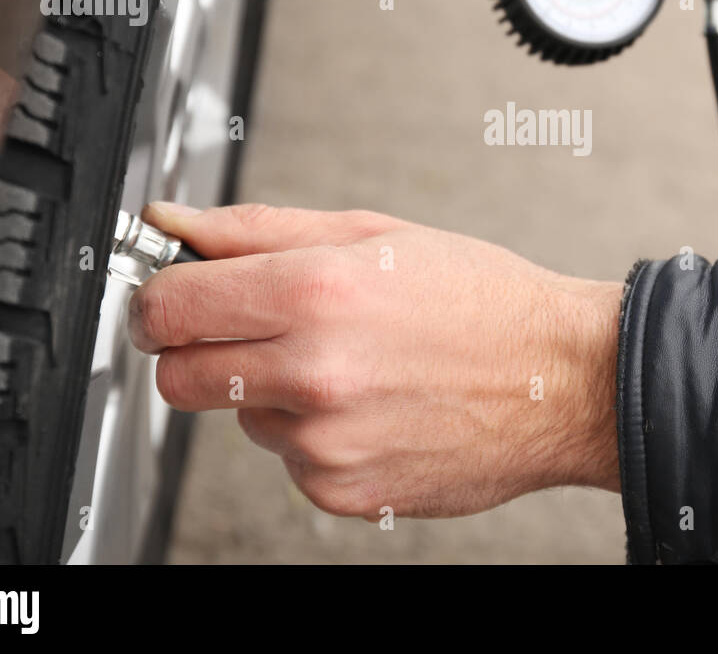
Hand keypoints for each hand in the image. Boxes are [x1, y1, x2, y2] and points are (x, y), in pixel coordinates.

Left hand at [129, 202, 623, 518]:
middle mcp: (313, 373)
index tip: (166, 300)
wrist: (562, 379)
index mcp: (315, 292)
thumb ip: (257, 228)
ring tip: (350, 364)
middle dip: (193, 351)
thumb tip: (173, 226)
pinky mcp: (343, 491)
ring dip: (273, 390)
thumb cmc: (481, 299)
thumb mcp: (373, 234)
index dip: (155, 300)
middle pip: (178, 377)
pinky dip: (315, 434)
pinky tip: (373, 405)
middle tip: (246, 330)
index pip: (170, 307)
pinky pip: (291, 459)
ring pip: (241, 417)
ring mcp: (326, 443)